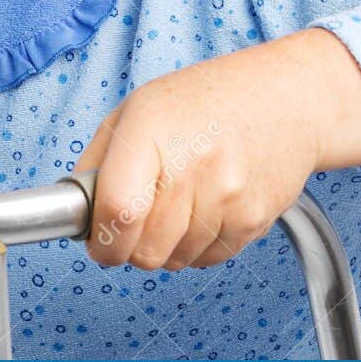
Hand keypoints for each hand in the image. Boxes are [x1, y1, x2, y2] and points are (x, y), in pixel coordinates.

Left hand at [71, 28, 360, 270]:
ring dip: (165, 247)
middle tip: (134, 223)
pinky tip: (202, 211)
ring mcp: (227, 197)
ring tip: (175, 206)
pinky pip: (208, 260)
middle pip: (145, 248)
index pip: (117, 210)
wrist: (284, 102)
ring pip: (175, 260)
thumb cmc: (205, 101)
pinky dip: (196, 247)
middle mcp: (191, 167)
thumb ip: (98, 159)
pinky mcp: (254, 220)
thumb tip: (76, 210)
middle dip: (129, 246)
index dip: (102, 240)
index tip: (97, 244)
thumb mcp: (136, 109)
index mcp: (150, 132)